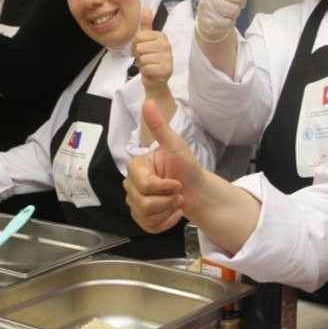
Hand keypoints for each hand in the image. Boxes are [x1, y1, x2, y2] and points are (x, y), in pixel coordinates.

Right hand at [124, 100, 205, 232]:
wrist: (196, 189)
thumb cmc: (186, 167)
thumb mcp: (175, 145)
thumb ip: (159, 126)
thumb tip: (148, 102)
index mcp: (136, 167)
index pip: (144, 185)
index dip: (164, 187)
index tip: (176, 182)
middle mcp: (131, 184)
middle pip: (144, 202)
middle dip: (168, 200)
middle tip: (178, 192)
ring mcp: (134, 202)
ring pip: (146, 215)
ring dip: (169, 211)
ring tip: (177, 201)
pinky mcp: (141, 218)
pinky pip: (149, 227)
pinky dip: (167, 222)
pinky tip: (174, 213)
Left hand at [132, 8, 172, 96]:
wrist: (156, 80)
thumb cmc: (150, 60)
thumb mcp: (147, 41)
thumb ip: (146, 25)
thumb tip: (146, 8)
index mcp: (161, 36)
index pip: (139, 36)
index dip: (135, 46)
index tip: (141, 51)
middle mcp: (166, 45)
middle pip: (140, 47)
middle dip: (138, 56)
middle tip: (145, 60)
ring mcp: (168, 57)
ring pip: (142, 58)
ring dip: (142, 64)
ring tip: (149, 66)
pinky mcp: (166, 69)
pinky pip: (146, 68)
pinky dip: (146, 72)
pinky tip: (151, 72)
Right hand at [196, 0, 247, 43]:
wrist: (207, 18)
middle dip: (239, 1)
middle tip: (229, 0)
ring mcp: (209, 4)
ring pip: (236, 9)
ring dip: (234, 12)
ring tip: (225, 9)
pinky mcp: (210, 20)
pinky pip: (230, 21)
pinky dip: (228, 21)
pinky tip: (221, 18)